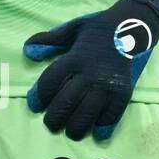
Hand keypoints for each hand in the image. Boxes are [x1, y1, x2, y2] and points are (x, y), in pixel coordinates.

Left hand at [23, 0, 158, 140]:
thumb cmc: (98, 29)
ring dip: (75, 128)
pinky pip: (110, 117)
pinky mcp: (123, 93)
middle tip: (51, 123)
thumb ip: (50, 39)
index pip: (50, 82)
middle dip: (54, 118)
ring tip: (70, 131)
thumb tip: (27, 49)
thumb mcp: (73, 28)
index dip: (39, 96)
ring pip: (85, 115)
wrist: (131, 28)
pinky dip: (102, 127)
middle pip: (65, 103)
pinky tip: (95, 131)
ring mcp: (107, 86)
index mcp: (75, 58)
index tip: (35, 104)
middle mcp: (90, 74)